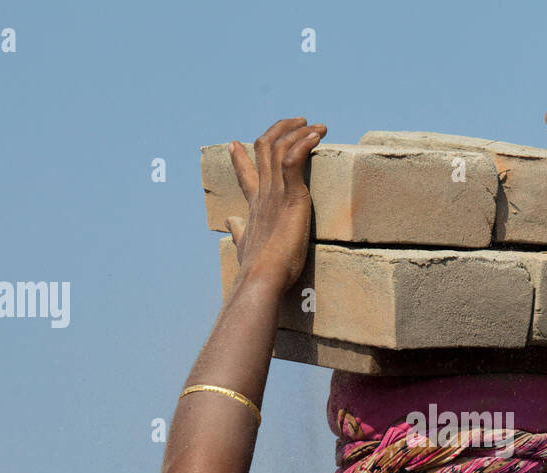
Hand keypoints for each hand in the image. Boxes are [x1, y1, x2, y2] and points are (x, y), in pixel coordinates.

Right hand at [224, 117, 327, 294]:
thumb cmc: (258, 269)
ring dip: (299, 131)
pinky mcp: (291, 197)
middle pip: (263, 148)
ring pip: (279, 146)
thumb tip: (229, 225)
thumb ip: (238, 233)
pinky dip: (304, 143)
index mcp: (254, 205)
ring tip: (317, 127)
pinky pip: (293, 159)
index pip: (245, 174)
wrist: (262, 277)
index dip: (241, 157)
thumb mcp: (245, 247)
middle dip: (281, 130)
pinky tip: (316, 136)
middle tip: (299, 121)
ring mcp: (275, 193)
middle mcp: (263, 193)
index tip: (237, 143)